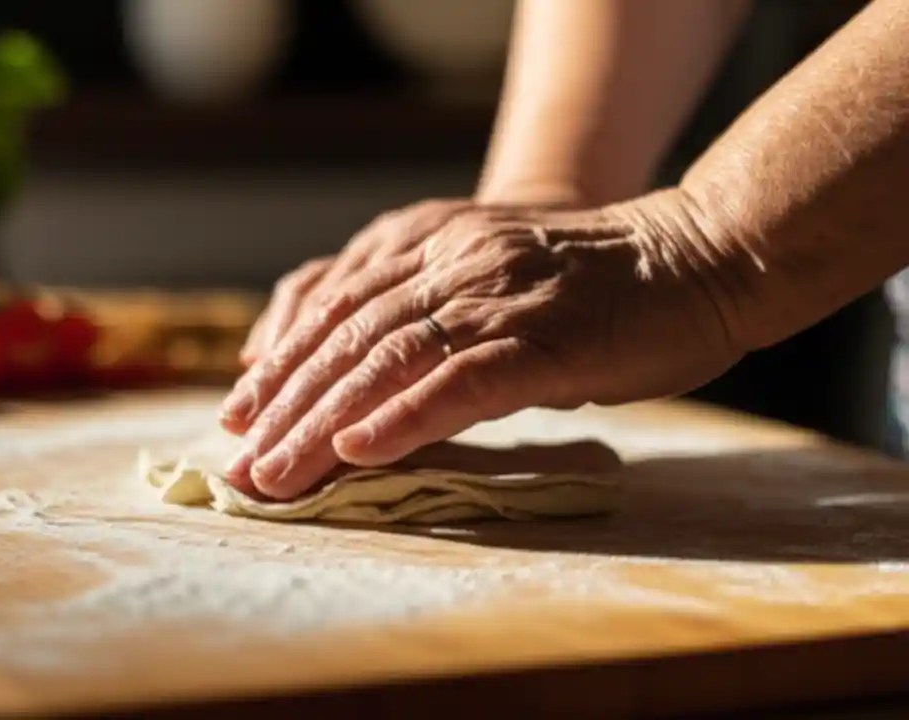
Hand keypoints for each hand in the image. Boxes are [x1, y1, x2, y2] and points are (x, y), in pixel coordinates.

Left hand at [220, 188, 746, 499]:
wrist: (698, 253)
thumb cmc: (591, 284)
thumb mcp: (489, 277)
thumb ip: (425, 311)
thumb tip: (361, 380)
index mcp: (431, 246)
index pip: (334, 308)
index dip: (279, 364)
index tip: (236, 415)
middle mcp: (452, 264)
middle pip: (346, 339)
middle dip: (284, 408)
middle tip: (237, 468)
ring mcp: (497, 299)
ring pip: (386, 362)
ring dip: (322, 424)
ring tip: (275, 477)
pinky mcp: (545, 342)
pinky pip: (460, 382)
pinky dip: (404, 417)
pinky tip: (359, 451)